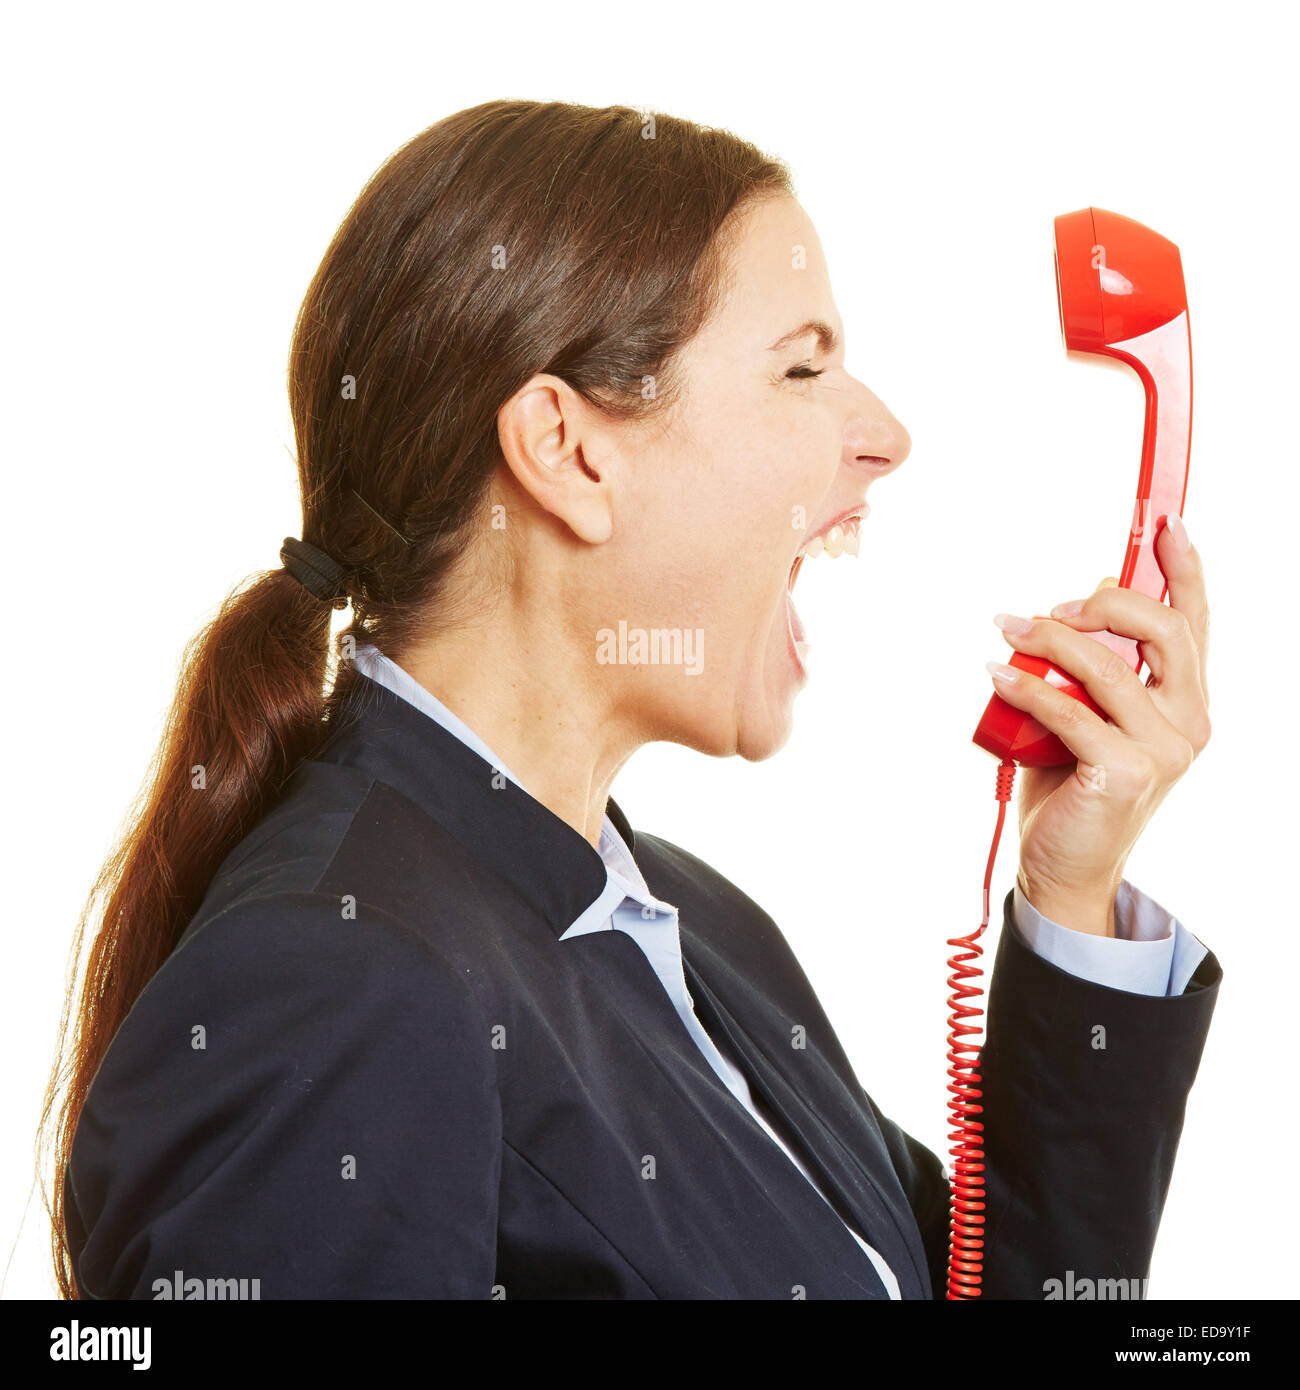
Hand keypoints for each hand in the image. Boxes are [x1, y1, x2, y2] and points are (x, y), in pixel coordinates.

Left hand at [988, 514, 1210, 935]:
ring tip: (1006, 629)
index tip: (1167, 524)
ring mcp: (1163, 750)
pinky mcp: (1125, 773)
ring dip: (1048, 639)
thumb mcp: (1086, 713)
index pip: (1194, 623)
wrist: (1062, 865)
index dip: (1184, 570)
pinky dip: (1027, 686)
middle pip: (1163, 630)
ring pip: (1107, 667)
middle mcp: (1188, 721)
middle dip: (1103, 603)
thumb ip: (1095, 666)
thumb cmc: (1069, 784)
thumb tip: (1088, 597)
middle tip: (1050, 607)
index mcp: (1185, 701)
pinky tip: (997, 674)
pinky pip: (1070, 711)